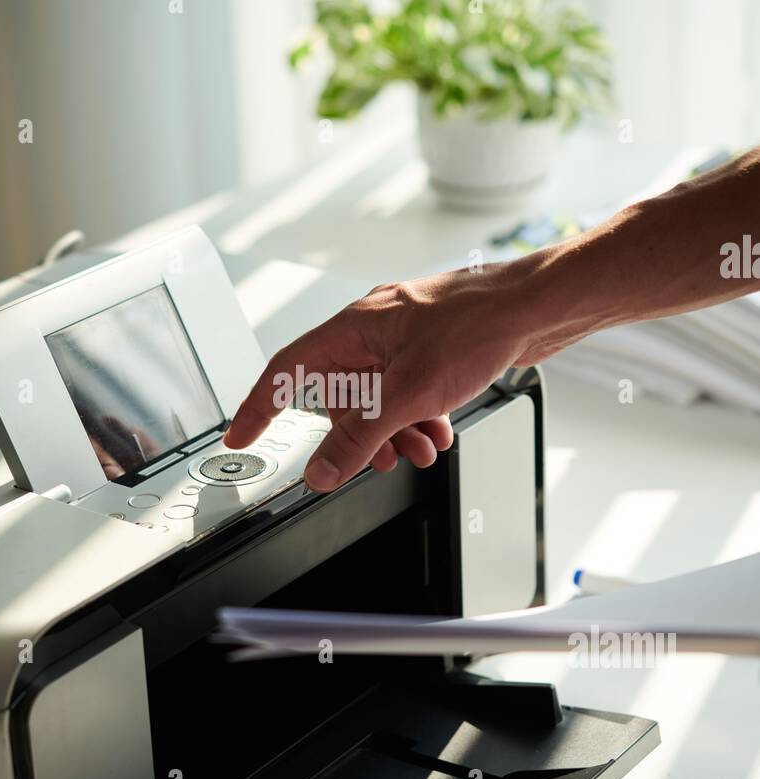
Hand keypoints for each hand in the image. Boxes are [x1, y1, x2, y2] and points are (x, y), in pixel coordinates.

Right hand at [224, 261, 539, 490]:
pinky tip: (440, 431)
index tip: (241, 438)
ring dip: (396, 433)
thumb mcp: (410, 394)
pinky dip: (419, 418)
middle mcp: (372, 332)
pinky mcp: (431, 351)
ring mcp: (403, 341)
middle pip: (339, 397)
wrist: (537, 307)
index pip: (287, 372)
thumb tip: (322, 471)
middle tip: (376, 461)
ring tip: (422, 449)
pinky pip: (408, 394)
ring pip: (378, 400)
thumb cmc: (478, 325)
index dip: (258, 407)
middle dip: (359, 435)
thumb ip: (360, 437)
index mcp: (352, 329)